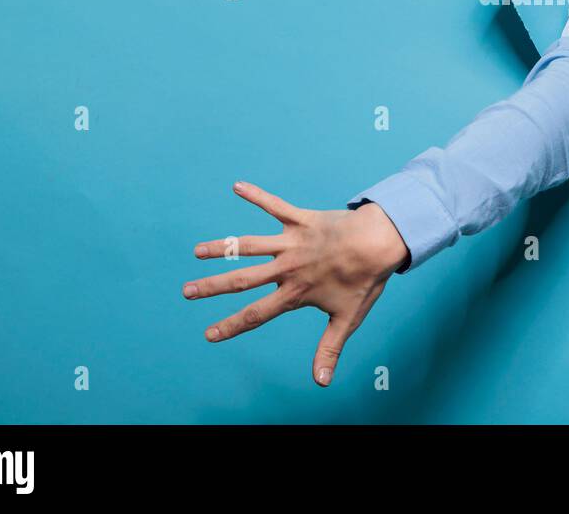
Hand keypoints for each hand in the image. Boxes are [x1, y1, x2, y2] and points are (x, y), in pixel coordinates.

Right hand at [184, 181, 408, 385]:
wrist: (381, 242)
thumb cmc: (365, 280)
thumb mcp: (347, 319)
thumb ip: (329, 350)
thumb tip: (321, 384)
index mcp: (295, 293)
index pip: (257, 314)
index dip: (231, 326)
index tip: (208, 334)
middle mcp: (287, 268)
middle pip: (243, 280)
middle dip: (213, 287)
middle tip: (187, 291)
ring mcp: (292, 242)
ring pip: (250, 245)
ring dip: (223, 246)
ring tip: (197, 250)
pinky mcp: (300, 219)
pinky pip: (275, 205)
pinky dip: (257, 195)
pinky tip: (237, 185)